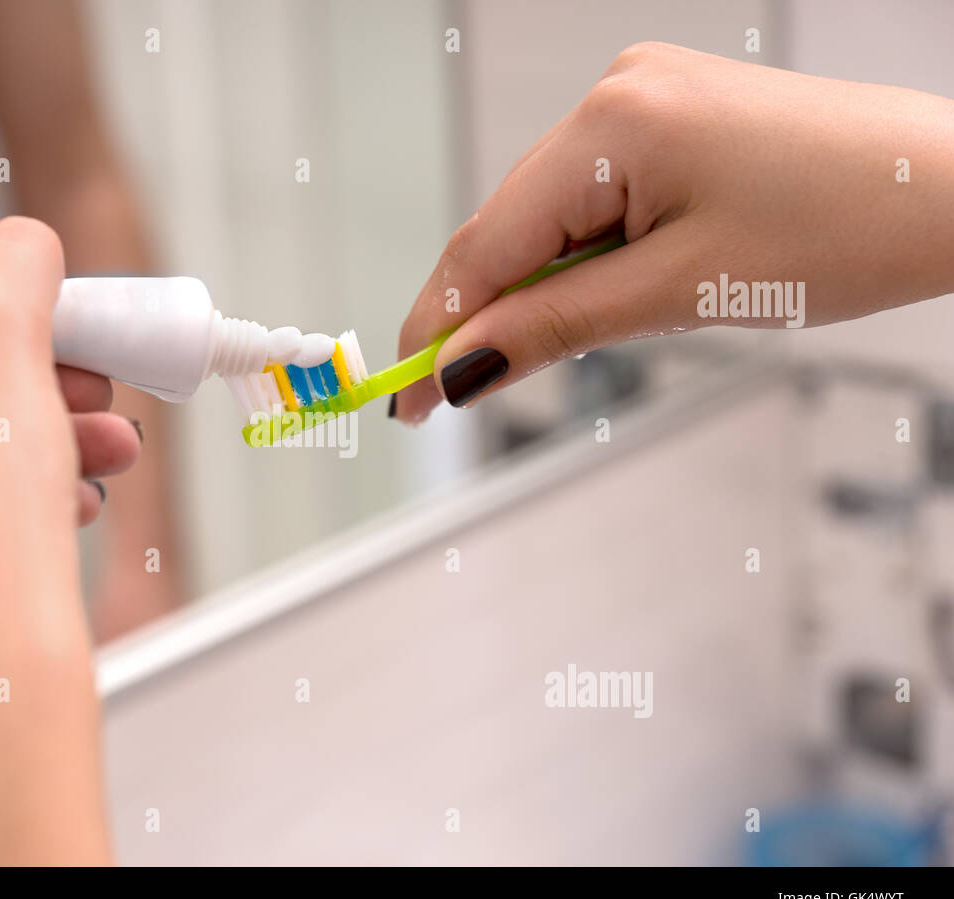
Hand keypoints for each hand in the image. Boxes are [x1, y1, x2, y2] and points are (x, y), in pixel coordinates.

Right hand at [394, 42, 953, 421]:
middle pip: (508, 227)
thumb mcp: (678, 295)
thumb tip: (459, 370)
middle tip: (456, 396)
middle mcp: (615, 94)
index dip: (436, 329)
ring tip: (589, 337)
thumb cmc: (844, 227)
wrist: (953, 190)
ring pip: (549, 217)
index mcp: (611, 125)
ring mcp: (643, 98)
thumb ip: (552, 330)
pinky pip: (594, 198)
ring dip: (545, 288)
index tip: (406, 398)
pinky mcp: (670, 117)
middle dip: (488, 314)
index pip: (483, 244)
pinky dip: (587, 256)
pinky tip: (618, 289)